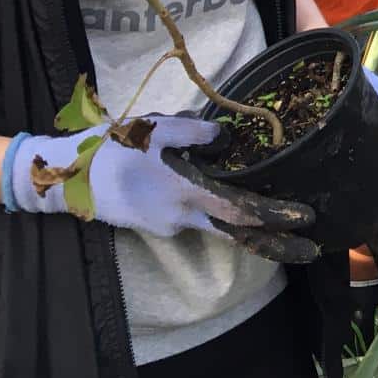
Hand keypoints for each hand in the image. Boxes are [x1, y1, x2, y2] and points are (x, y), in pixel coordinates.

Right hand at [3, 115, 318, 263]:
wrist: (66, 178)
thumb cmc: (113, 149)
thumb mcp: (156, 129)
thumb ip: (196, 133)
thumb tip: (229, 138)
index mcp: (185, 194)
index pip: (239, 211)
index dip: (274, 217)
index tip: (306, 221)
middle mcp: (181, 218)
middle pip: (237, 232)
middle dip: (275, 241)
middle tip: (311, 247)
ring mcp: (168, 226)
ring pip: (215, 224)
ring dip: (243, 221)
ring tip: (273, 217)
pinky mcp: (156, 224)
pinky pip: (192, 215)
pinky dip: (211, 207)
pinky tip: (208, 184)